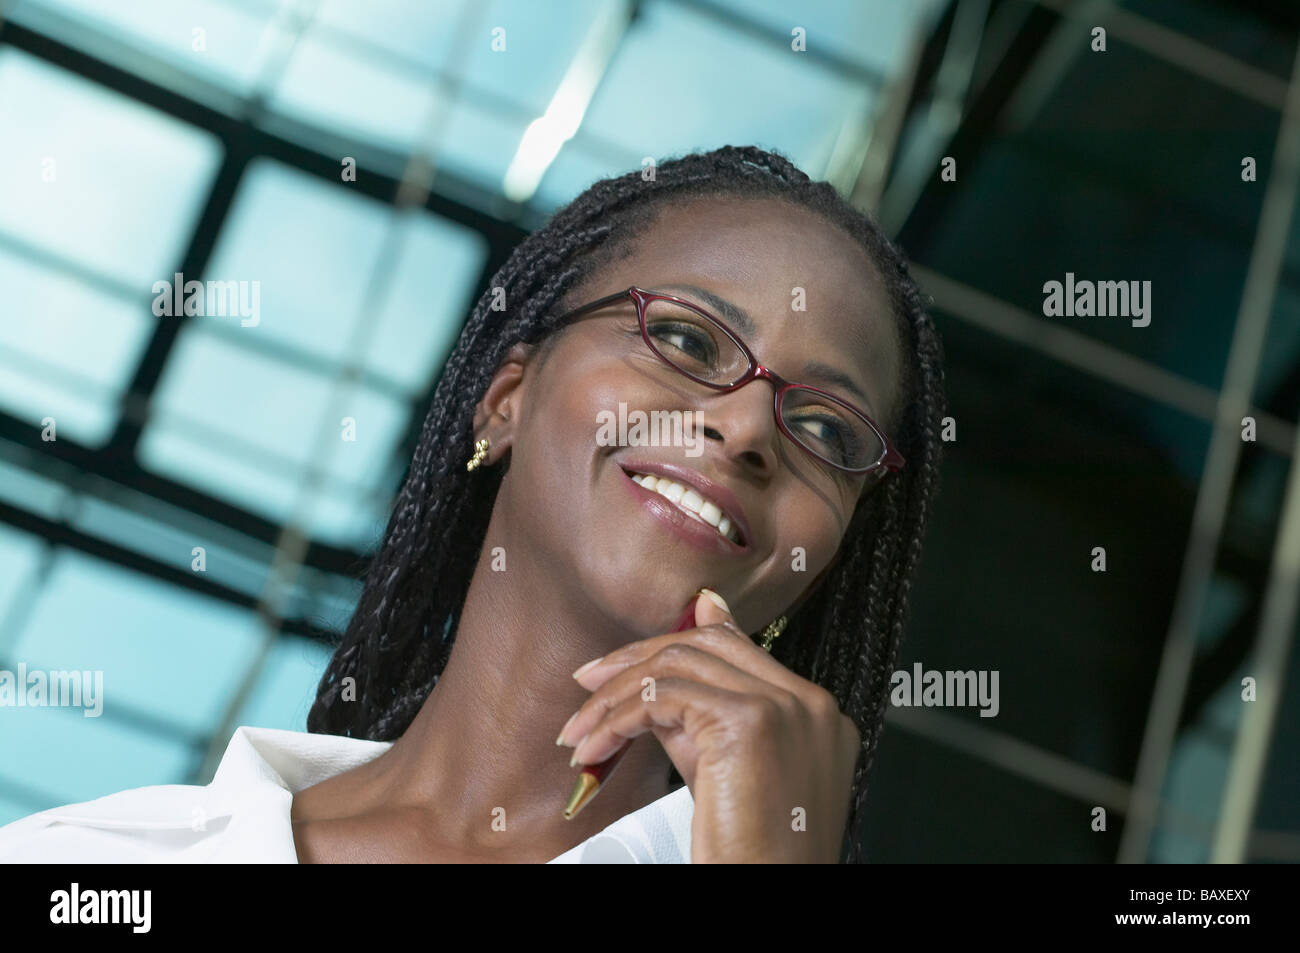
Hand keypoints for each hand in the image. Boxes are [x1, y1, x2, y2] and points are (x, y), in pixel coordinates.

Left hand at [561, 589, 861, 862]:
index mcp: (813, 711)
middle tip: (590, 683)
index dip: (673, 646)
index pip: (736, 647)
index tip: (624, 661)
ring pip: (679, 665)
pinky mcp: (749, 721)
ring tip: (582, 730)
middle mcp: (807, 701)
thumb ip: (697, 718)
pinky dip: (618, 719)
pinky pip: (662, 697)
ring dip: (616, 695)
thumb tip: (655, 680)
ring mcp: (784, 705)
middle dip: (638, 658)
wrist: (769, 892)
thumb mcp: (722, 770)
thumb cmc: (749, 854)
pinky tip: (596, 748)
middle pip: (708, 645)